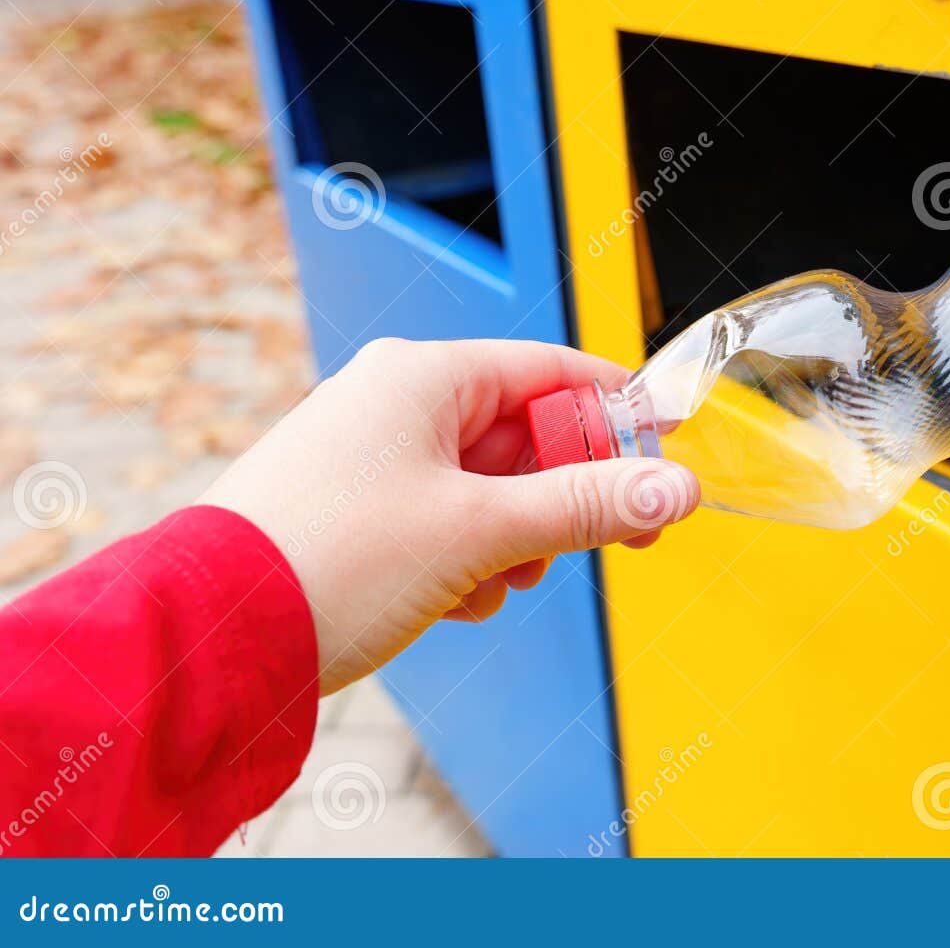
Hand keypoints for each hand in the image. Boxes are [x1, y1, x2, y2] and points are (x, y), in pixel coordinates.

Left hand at [200, 338, 698, 694]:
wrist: (209, 641)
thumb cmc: (329, 561)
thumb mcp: (483, 531)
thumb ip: (590, 506)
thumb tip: (679, 487)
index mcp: (422, 376)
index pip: (551, 369)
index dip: (617, 410)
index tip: (666, 446)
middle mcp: (393, 403)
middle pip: (523, 432)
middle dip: (564, 493)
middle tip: (611, 537)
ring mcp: (369, 457)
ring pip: (486, 484)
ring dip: (515, 536)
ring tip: (501, 579)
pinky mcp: (354, 511)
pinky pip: (443, 518)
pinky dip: (467, 557)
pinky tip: (454, 598)